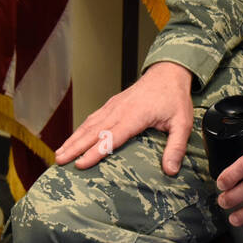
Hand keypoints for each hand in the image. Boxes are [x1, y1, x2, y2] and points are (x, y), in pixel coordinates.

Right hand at [55, 61, 193, 175]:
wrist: (168, 73)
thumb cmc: (175, 98)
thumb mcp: (183, 123)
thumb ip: (176, 147)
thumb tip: (171, 170)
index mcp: (135, 115)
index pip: (111, 137)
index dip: (95, 152)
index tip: (81, 164)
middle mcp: (120, 110)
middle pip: (93, 131)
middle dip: (75, 147)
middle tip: (59, 161)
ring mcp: (113, 106)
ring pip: (89, 124)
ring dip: (73, 139)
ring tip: (59, 154)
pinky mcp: (111, 105)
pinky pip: (92, 118)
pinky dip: (79, 130)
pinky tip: (72, 139)